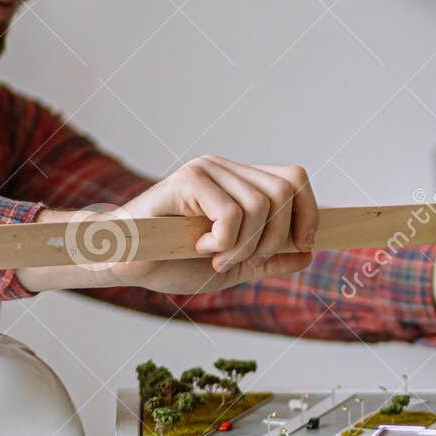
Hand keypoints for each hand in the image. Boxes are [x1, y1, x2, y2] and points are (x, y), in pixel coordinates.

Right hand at [112, 156, 317, 292]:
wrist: (126, 263)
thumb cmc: (173, 261)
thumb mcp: (233, 266)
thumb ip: (269, 261)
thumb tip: (307, 254)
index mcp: (240, 182)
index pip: (294, 179)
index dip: (309, 212)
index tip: (303, 244)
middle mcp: (226, 169)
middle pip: (285, 191)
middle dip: (275, 238)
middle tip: (244, 259)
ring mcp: (207, 170)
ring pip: (261, 205)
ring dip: (245, 246)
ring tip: (217, 256)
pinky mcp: (188, 179)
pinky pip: (232, 214)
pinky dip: (224, 242)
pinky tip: (200, 247)